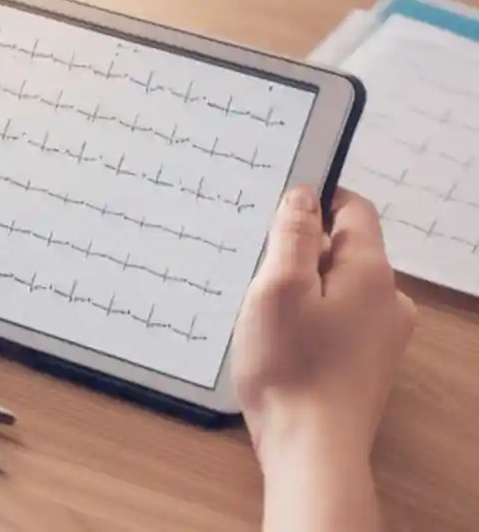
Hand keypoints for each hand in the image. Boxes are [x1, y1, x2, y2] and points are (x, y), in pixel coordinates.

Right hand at [233, 186, 416, 472]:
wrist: (310, 449)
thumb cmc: (290, 364)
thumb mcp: (277, 287)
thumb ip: (292, 235)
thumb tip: (304, 196)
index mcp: (371, 272)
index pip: (354, 210)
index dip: (316, 199)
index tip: (275, 210)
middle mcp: (389, 300)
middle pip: (344, 251)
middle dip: (301, 251)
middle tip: (256, 270)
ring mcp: (383, 337)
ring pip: (339, 289)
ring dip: (303, 289)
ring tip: (263, 311)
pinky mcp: (368, 366)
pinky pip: (339, 322)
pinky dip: (310, 320)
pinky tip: (281, 341)